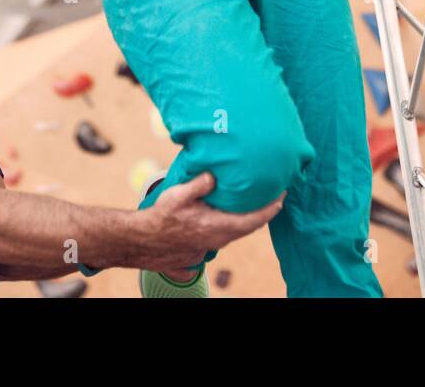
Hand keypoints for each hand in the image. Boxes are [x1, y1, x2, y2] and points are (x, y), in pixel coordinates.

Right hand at [135, 173, 282, 271]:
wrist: (141, 241)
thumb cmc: (160, 217)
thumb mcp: (177, 195)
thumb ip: (198, 184)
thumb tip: (214, 175)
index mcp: (216, 226)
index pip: (253, 220)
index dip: (270, 209)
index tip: (282, 196)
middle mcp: (217, 240)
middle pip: (248, 227)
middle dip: (264, 212)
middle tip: (275, 195)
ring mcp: (210, 247)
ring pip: (235, 233)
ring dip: (247, 219)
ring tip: (254, 202)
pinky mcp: (202, 249)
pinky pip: (223, 237)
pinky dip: (232, 226)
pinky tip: (229, 215)